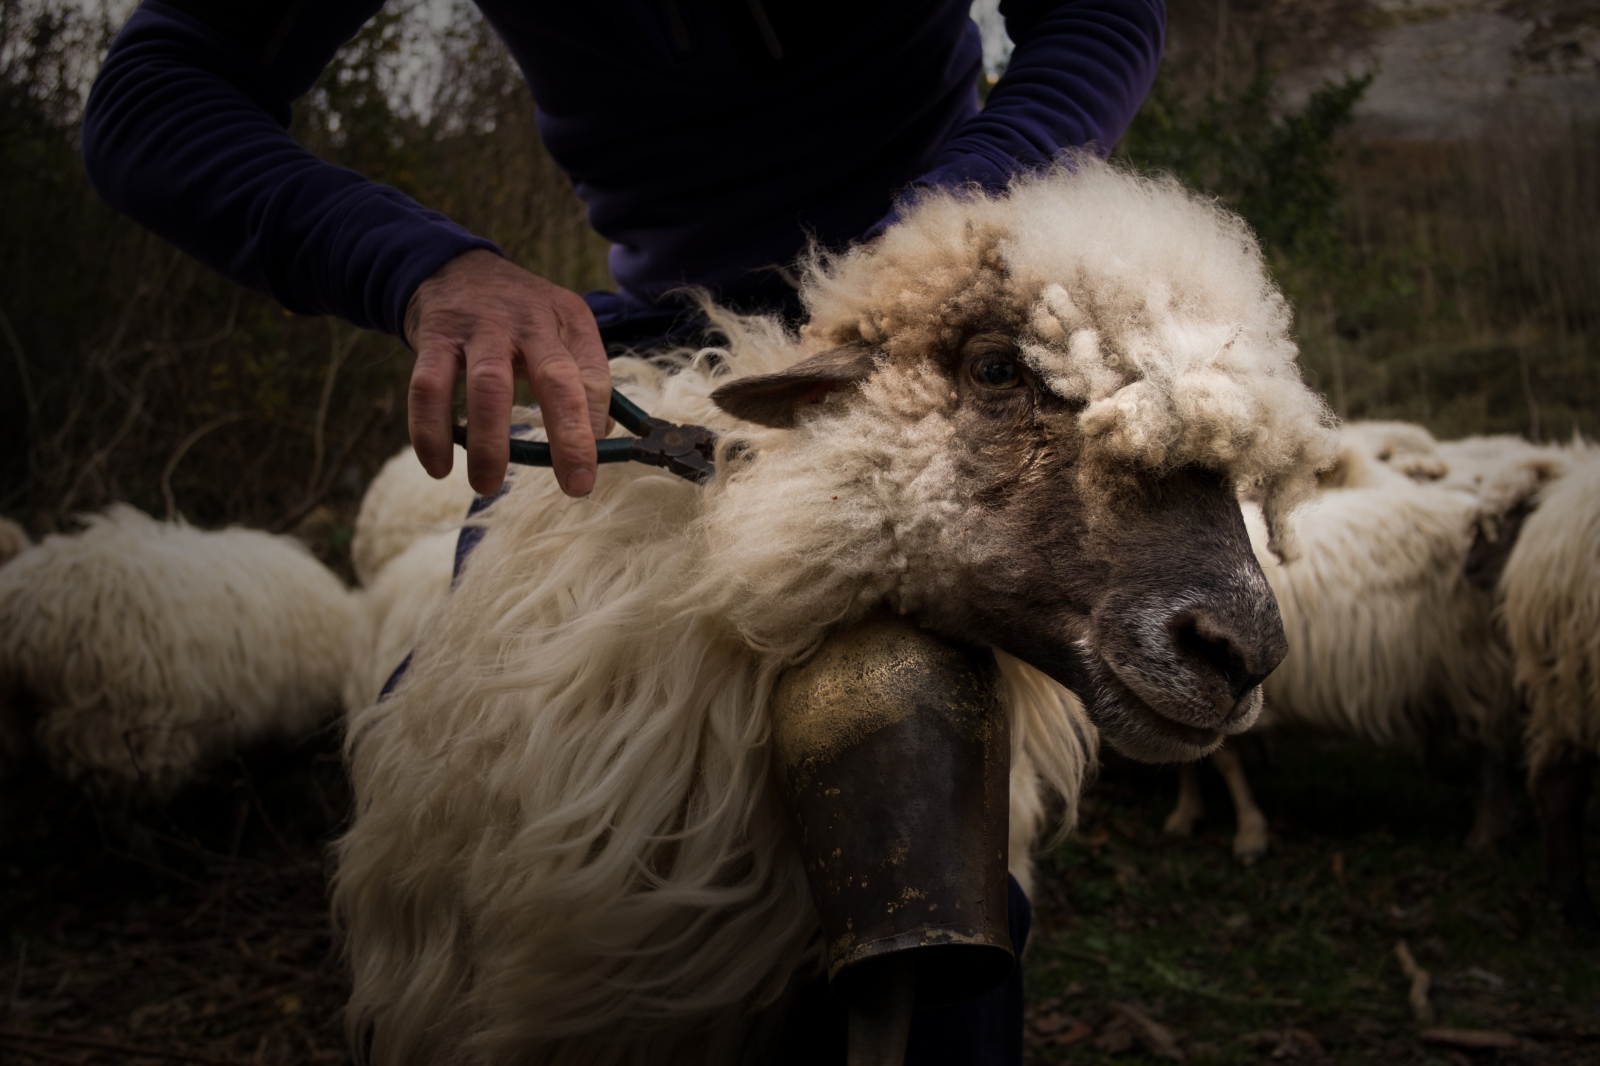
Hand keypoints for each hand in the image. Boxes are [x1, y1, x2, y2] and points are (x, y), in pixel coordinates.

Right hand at [405, 249, 609, 496]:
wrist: (451, 266)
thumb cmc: (516, 316)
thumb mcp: (559, 329)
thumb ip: (581, 376)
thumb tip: (600, 437)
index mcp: (568, 319)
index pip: (595, 377)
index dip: (596, 425)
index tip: (588, 465)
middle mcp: (529, 320)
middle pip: (555, 380)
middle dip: (570, 437)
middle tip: (576, 486)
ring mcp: (480, 327)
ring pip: (489, 387)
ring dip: (489, 444)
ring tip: (486, 485)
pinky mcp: (435, 336)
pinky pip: (429, 388)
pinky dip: (431, 431)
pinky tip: (437, 465)